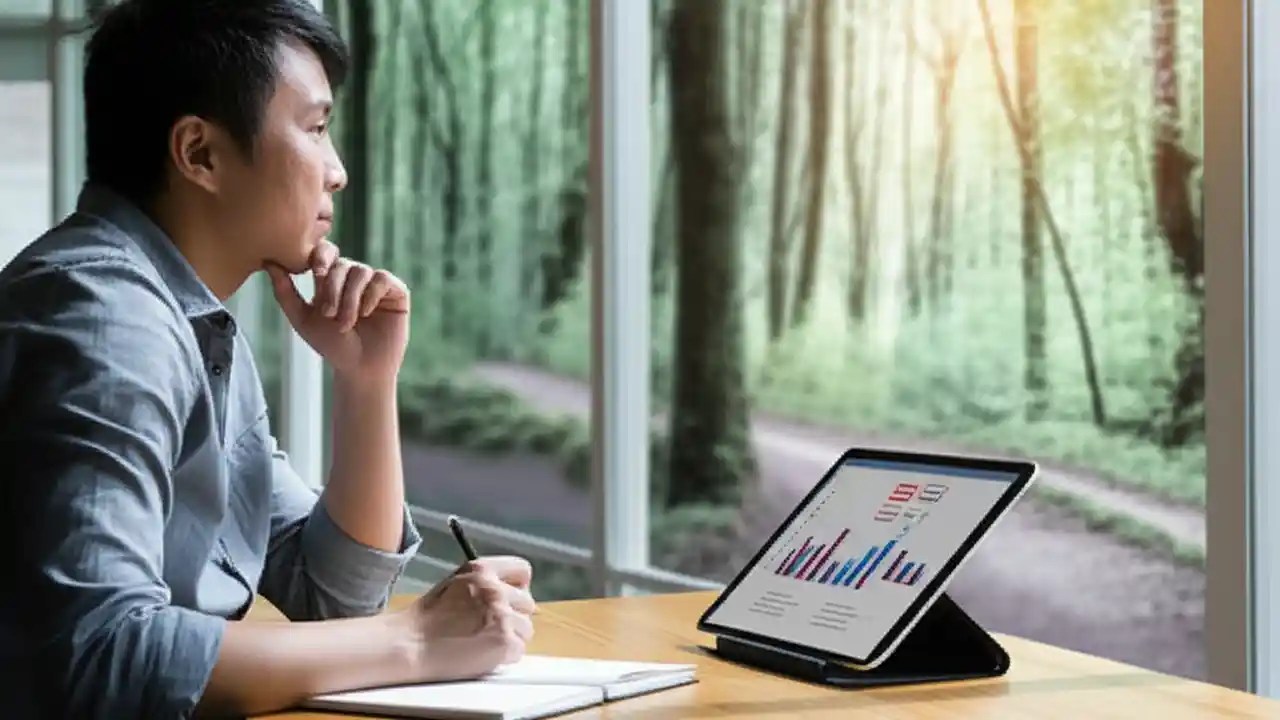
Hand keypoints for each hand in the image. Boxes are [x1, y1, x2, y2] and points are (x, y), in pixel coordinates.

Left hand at [265, 240, 409, 379]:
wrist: (360, 368)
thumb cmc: (331, 346)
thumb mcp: (302, 319)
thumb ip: (285, 292)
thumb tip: (268, 262)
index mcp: (332, 278)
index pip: (326, 251)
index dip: (320, 256)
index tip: (314, 273)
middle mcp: (355, 277)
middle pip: (342, 263)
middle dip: (333, 288)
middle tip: (328, 314)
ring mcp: (376, 283)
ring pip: (361, 271)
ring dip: (350, 298)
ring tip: (346, 323)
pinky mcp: (396, 292)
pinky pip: (382, 279)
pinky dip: (371, 295)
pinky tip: (365, 313)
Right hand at [398, 556, 536, 681]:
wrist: (409, 645)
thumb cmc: (426, 620)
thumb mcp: (456, 584)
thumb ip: (483, 585)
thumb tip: (511, 597)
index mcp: (483, 570)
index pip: (522, 570)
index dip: (518, 587)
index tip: (509, 600)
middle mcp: (495, 589)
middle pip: (528, 603)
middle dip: (514, 616)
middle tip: (489, 628)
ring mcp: (502, 615)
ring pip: (526, 629)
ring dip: (510, 638)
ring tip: (482, 643)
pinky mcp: (504, 641)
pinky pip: (519, 651)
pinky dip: (505, 657)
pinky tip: (483, 656)